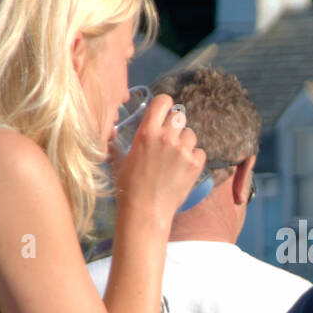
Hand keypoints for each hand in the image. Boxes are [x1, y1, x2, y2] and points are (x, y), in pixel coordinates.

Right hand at [114, 93, 203, 220]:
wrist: (145, 211)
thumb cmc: (129, 188)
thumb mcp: (120, 160)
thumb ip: (121, 144)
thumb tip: (113, 136)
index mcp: (146, 132)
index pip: (164, 101)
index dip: (166, 105)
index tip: (165, 113)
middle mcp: (166, 137)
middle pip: (179, 116)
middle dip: (175, 126)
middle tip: (169, 141)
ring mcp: (183, 151)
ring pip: (191, 134)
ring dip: (185, 142)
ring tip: (176, 157)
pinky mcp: (195, 164)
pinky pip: (200, 152)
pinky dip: (194, 158)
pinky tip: (184, 168)